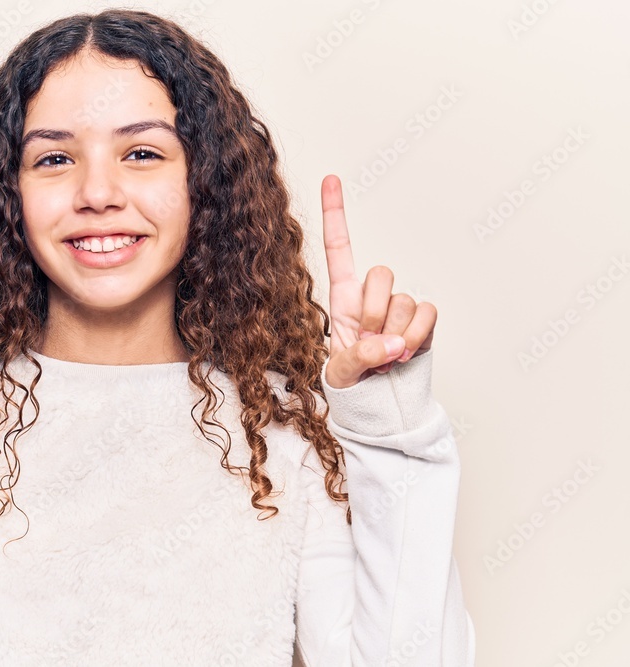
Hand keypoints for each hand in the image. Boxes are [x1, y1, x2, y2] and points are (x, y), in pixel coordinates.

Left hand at [321, 174, 435, 388]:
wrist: (381, 402)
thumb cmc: (352, 382)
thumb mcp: (342, 372)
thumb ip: (358, 357)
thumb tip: (390, 343)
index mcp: (342, 297)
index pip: (339, 248)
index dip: (335, 214)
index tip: (331, 177)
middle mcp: (372, 294)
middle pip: (381, 274)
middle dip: (374, 313)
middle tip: (369, 341)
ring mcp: (400, 306)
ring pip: (404, 301)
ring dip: (396, 335)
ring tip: (386, 357)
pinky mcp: (424, 320)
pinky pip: (428, 314)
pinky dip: (417, 338)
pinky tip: (405, 354)